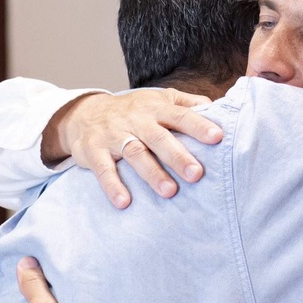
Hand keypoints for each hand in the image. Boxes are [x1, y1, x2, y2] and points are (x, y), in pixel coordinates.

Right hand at [42, 88, 223, 208]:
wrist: (84, 113)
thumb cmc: (133, 110)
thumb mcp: (159, 99)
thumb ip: (187, 104)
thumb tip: (218, 107)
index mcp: (156, 108)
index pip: (180, 116)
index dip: (199, 126)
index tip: (217, 138)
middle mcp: (136, 120)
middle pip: (159, 138)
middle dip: (178, 156)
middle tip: (196, 174)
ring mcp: (114, 135)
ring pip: (134, 153)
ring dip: (152, 173)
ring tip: (169, 192)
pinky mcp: (94, 151)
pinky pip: (103, 169)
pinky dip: (113, 186)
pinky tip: (124, 202)